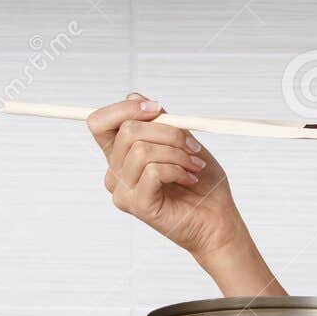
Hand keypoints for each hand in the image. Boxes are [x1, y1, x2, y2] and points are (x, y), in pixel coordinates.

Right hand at [87, 94, 248, 262]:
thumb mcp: (181, 140)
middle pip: (127, 132)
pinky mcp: (137, 205)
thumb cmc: (200, 181)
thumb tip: (134, 96)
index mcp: (121, 156)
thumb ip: (157, 121)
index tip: (157, 109)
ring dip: (177, 153)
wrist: (217, 219)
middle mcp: (116, 174)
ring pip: (141, 150)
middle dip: (167, 131)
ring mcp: (123, 192)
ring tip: (194, 165)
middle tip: (192, 145)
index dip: (123, 109)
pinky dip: (177, 169)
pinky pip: (153, 171)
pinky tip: (189, 178)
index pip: (99, 123)